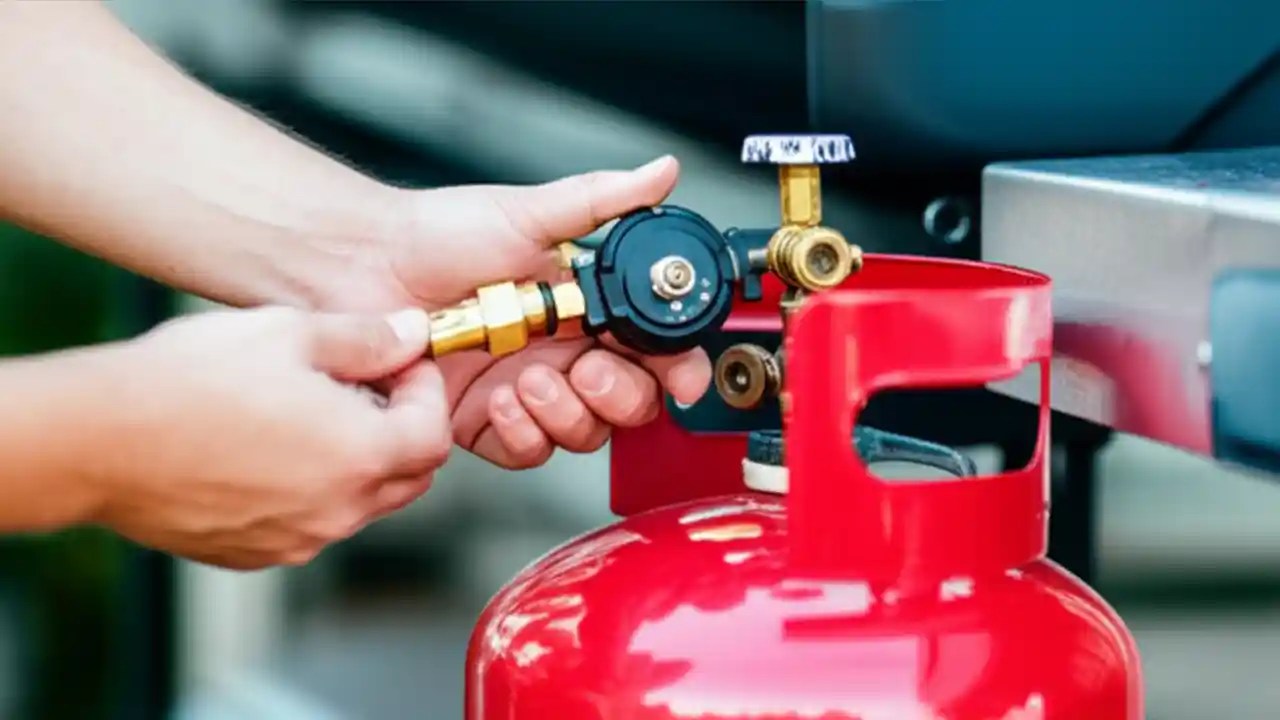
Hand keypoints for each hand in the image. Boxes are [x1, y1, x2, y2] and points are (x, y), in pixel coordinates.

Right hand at [89, 305, 448, 568]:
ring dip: (359, 462)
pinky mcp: (257, 554)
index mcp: (361, 455)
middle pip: (411, 477)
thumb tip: (411, 334)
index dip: (427, 393)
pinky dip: (314, 491)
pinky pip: (312, 524)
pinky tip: (272, 450)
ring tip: (311, 414)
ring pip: (362, 504)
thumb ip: (365, 338)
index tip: (402, 365)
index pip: (434, 434)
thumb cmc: (192, 381)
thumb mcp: (290, 333)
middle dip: (404, 430)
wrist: (100, 440)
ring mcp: (299, 539)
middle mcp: (340, 510)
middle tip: (367, 387)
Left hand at [333, 156, 711, 468]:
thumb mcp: (528, 213)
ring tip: (529, 379)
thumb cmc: (436, 236)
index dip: (676, 369)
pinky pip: (525, 449)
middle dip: (619, 396)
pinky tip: (498, 400)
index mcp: (582, 308)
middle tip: (587, 371)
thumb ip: (601, 201)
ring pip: (581, 432)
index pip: (652, 350)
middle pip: (627, 403)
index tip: (681, 379)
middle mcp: (560, 353)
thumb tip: (661, 174)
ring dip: (567, 413)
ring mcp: (524, 390)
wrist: (364, 269)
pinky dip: (522, 432)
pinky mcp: (482, 421)